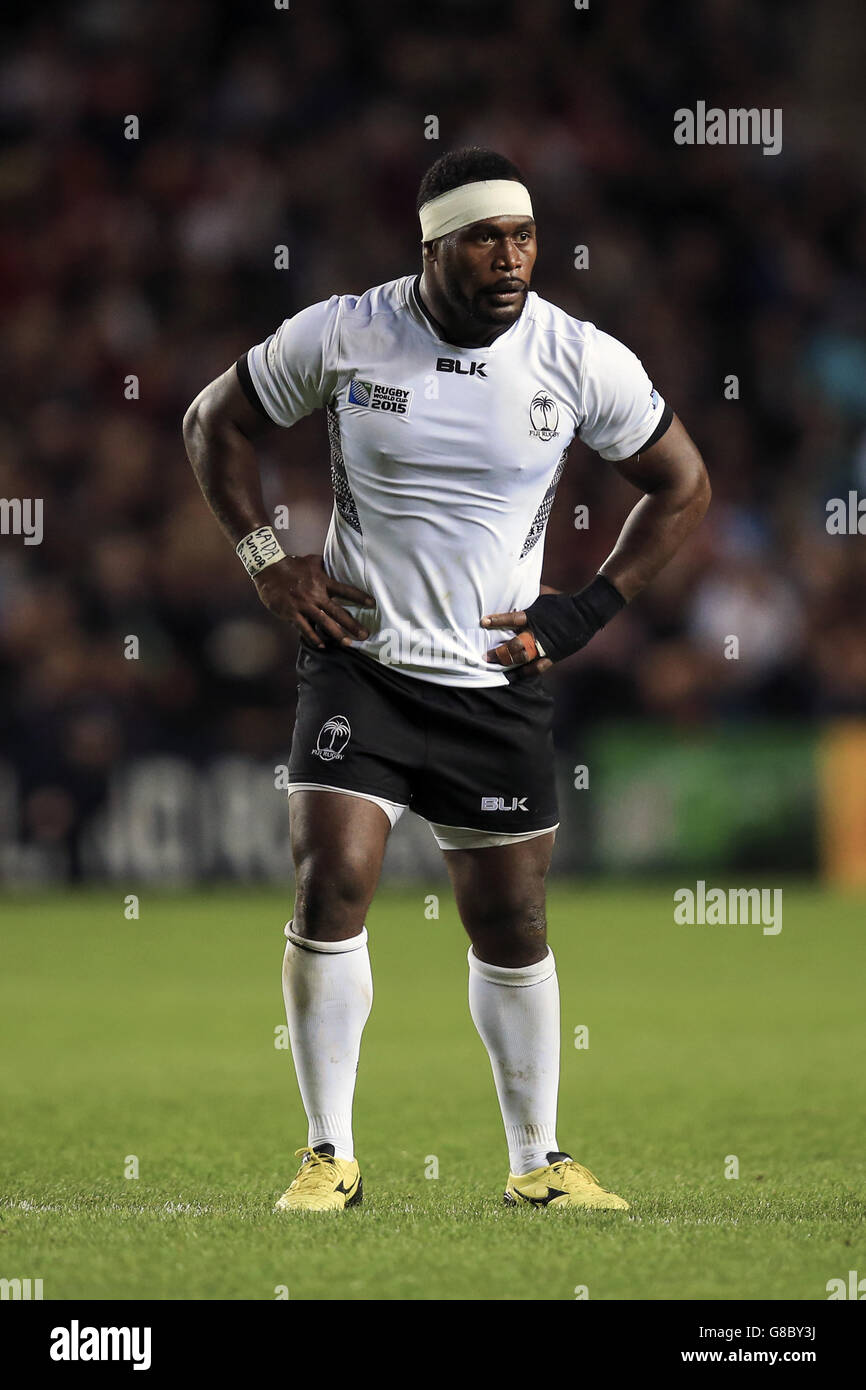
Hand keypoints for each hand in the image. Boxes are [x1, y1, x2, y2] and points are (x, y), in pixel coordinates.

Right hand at [253, 553, 374, 648]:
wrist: (269, 568)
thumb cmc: (291, 564)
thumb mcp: (312, 561)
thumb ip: (325, 565)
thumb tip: (335, 561)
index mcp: (323, 582)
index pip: (346, 590)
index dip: (360, 597)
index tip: (373, 604)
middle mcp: (316, 595)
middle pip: (338, 612)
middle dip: (353, 624)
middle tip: (365, 635)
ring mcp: (304, 605)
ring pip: (324, 623)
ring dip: (337, 634)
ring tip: (348, 643)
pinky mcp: (292, 613)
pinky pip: (305, 628)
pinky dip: (314, 638)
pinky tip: (322, 646)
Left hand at [480, 583, 559, 675]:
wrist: (587, 613)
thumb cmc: (564, 602)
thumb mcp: (544, 595)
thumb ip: (529, 595)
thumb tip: (515, 586)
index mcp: (534, 616)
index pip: (512, 619)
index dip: (497, 621)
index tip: (483, 622)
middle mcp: (538, 633)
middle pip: (515, 645)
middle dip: (499, 651)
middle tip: (486, 656)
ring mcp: (545, 646)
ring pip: (523, 658)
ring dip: (508, 663)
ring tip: (496, 665)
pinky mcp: (553, 656)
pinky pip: (536, 668)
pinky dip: (523, 673)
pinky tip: (513, 676)